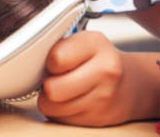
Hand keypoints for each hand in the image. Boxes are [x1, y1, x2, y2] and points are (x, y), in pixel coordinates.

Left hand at [38, 30, 159, 125]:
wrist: (131, 84)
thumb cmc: (94, 59)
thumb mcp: (80, 40)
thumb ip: (57, 45)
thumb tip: (28, 60)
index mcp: (95, 44)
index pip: (56, 59)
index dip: (48, 62)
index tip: (53, 62)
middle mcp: (105, 71)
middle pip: (52, 89)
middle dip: (46, 85)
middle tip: (54, 78)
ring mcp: (104, 98)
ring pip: (53, 107)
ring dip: (50, 100)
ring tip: (62, 89)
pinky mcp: (99, 118)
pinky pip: (61, 118)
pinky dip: (60, 111)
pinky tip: (71, 100)